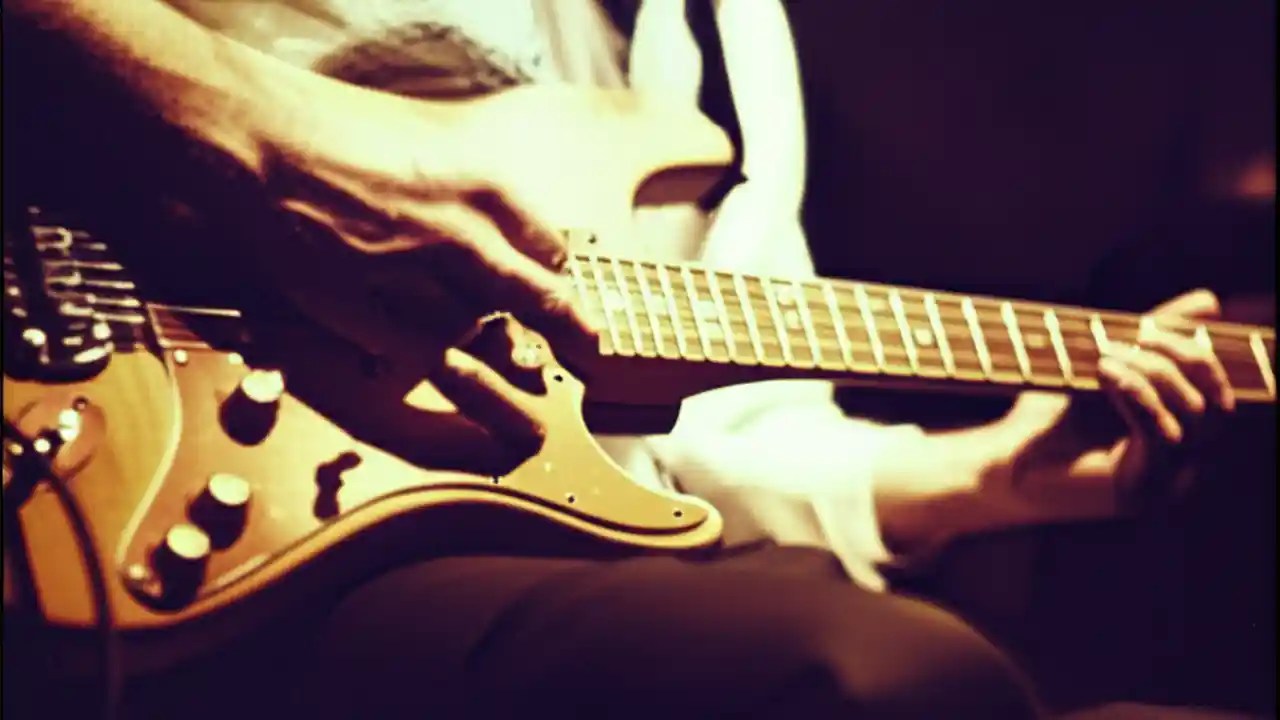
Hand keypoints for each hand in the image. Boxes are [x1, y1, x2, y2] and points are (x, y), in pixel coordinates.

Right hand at [239, 99, 596, 447]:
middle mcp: (461, 237)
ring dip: (489, 348)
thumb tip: (494, 218)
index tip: (555, 285)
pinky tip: (485, 403)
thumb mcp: (420, 143)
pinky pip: (434, 362)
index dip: (551, 272)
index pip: (546, 248)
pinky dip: (462, 383)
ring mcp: (418, 282)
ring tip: (503, 371)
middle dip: (569, 329)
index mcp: (479, 189)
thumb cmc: (326, 132)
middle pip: (536, 299)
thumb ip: (462, 188)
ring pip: (479, 332)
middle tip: (590, 351)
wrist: (251, 140)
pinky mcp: (372, 317)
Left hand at [998, 289, 1235, 519]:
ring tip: (1107, 357)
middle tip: (1134, 337)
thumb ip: (1151, 340)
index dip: (1195, 352)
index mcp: (1180, 440)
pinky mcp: (1137, 491)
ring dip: (1152, 374)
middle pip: (1218, 406)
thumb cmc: (1046, 418)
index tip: (1148, 327)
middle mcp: (1181, 469)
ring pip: (1195, 419)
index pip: (1219, 392)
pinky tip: (1107, 375)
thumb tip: (1210, 300)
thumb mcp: (1106, 369)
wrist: (995, 464)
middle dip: (1178, 361)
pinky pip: (1161, 437)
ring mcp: (1163, 484)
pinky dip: (1138, 396)